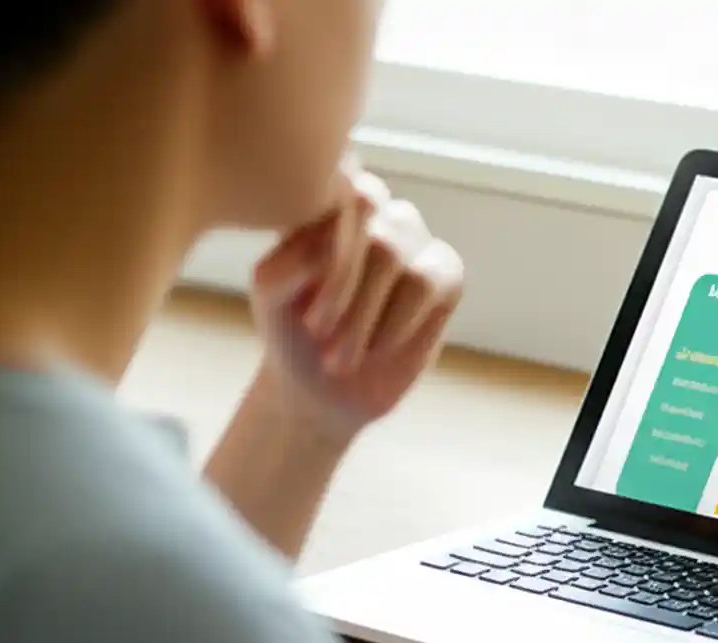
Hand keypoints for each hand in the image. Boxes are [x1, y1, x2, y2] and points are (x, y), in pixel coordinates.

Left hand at [248, 161, 463, 442]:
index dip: (315, 240)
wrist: (322, 386)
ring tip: (339, 355)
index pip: (334, 181)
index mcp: (331, 198)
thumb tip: (336, 239)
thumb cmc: (291, 327)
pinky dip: (397, 321)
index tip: (300, 304)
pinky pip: (428, 282)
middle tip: (316, 332)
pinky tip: (378, 346)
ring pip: (393, 252)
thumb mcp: (271, 290)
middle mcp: (377, 210)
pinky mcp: (446, 272)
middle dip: (337, 283)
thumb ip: (291, 254)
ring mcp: (414, 238)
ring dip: (362, 312)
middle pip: (364, 214)